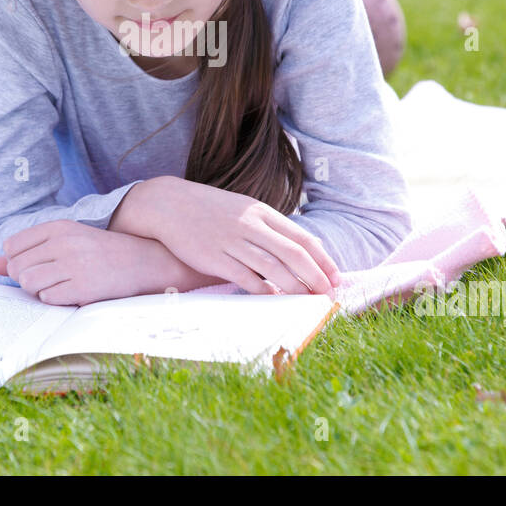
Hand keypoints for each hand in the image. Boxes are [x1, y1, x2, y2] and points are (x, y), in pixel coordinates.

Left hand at [0, 220, 182, 305]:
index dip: (19, 261)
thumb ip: (27, 252)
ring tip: (57, 286)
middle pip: (18, 267)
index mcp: (59, 227)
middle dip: (27, 278)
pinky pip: (48, 298)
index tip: (37, 264)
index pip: (13, 246)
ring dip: (38, 290)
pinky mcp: (82, 288)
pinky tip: (70, 292)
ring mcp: (74, 266)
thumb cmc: (97, 253)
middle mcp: (64, 243)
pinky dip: (54, 299)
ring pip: (29, 283)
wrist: (142, 262)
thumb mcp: (65, 243)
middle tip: (49, 278)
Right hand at [128, 177, 340, 296]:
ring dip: (294, 286)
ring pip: (271, 267)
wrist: (168, 204)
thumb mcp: (246, 210)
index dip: (323, 260)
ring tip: (308, 301)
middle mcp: (250, 225)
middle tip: (328, 295)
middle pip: (292, 254)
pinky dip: (262, 289)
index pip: (302, 238)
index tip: (336, 278)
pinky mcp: (214, 257)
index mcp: (262, 212)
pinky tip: (274, 300)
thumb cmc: (211, 210)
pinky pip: (243, 276)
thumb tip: (308, 247)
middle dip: (315, 277)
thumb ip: (275, 228)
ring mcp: (232, 240)